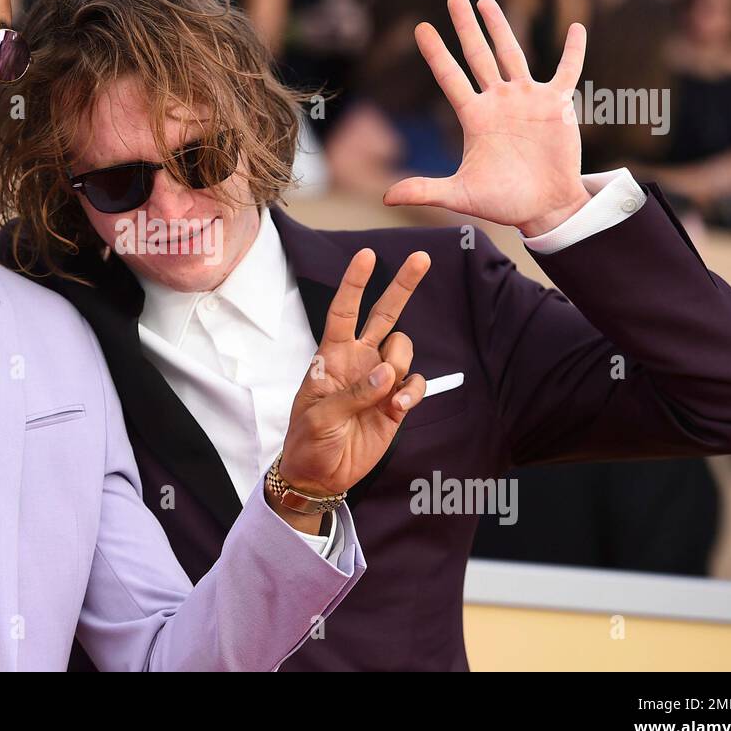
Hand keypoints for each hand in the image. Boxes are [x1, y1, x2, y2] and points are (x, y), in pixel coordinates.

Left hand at [277, 249, 428, 499]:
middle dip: (402, 285)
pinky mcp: (397, 402)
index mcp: (331, 356)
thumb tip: (387, 374)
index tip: (367, 255)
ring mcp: (380, 380)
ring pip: (404, 348)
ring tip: (388, 392)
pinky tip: (400, 407)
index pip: (344, 311)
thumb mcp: (319, 417)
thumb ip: (353, 394)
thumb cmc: (309, 440)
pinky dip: (413, 391)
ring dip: (401, 362)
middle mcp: (359, 360)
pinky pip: (416, 382)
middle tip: (421, 257)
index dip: (355, 283)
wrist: (321, 475)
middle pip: (384, 314)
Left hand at [384, 0, 591, 236]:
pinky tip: (575, 29)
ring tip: (487, 1)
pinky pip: (567, 71)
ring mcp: (527, 100)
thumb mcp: (461, 194)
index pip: (450, 77)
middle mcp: (498, 102)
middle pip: (478, 56)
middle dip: (466, 27)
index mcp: (474, 117)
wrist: (544, 208)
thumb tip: (386, 197)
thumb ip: (425, 190)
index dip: (436, 53)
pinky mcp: (557, 105)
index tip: (421, 28)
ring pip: (513, 54)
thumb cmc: (503, 202)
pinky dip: (573, 51)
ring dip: (502, 27)